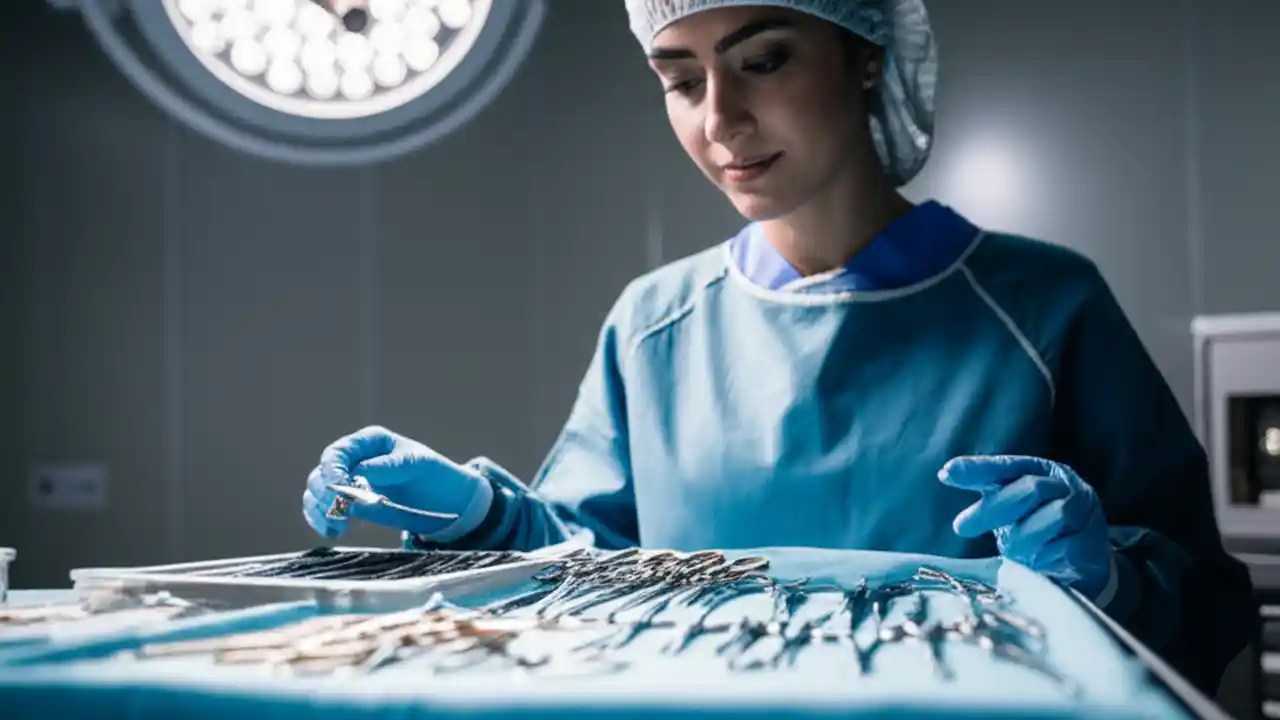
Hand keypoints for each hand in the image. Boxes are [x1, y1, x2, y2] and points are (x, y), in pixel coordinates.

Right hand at [302, 426, 492, 541]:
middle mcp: (355, 459)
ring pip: (317, 493)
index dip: (333, 471)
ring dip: (320, 510)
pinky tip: (332, 531)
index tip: (339, 490)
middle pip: (322, 473)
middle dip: (324, 494)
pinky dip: (322, 520)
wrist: (450, 501)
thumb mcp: (418, 465)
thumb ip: (388, 467)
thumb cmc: (436, 474)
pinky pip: (324, 509)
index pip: (338, 453)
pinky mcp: (350, 504)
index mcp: (370, 442)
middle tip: (339, 514)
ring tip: (336, 528)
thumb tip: (358, 473)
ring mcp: (350, 482)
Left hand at [938, 455, 1112, 599]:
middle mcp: (1063, 486)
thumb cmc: (1036, 527)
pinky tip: (1037, 563)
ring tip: (1012, 551)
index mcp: (1039, 471)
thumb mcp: (1010, 509)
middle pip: (1030, 488)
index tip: (947, 472)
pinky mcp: (1091, 543)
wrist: (1080, 562)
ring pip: (1053, 516)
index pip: (1007, 465)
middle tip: (961, 526)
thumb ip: (986, 492)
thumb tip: (945, 474)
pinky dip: (1045, 557)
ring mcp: (1084, 512)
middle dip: (993, 509)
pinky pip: (1066, 547)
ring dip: (1023, 538)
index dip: (979, 468)